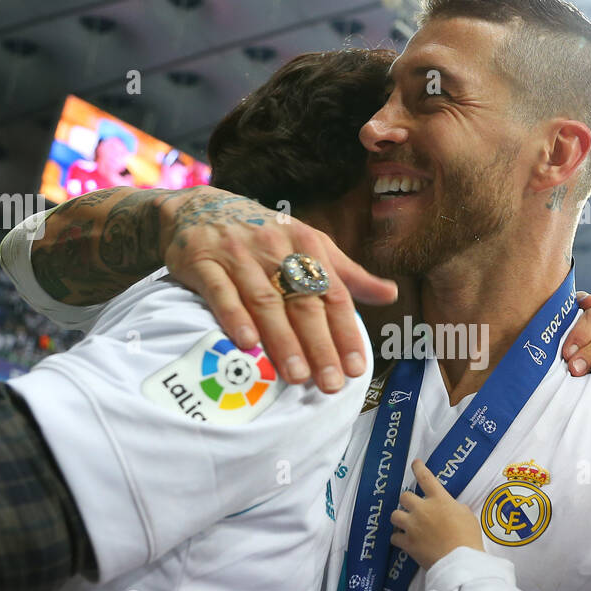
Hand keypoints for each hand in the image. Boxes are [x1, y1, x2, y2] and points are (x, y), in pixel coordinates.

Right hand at [158, 187, 398, 391]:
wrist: (200, 207)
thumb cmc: (265, 235)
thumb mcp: (310, 246)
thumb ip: (348, 275)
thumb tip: (390, 295)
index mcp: (307, 245)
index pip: (333, 294)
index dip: (346, 332)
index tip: (356, 367)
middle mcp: (276, 247)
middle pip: (302, 302)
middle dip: (319, 345)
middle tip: (329, 383)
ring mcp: (238, 254)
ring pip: (265, 300)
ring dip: (282, 340)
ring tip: (297, 375)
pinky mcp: (202, 261)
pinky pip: (221, 292)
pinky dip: (235, 316)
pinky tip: (247, 343)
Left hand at [390, 460, 484, 568]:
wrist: (460, 561)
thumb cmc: (468, 538)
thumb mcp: (467, 516)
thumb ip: (455, 508)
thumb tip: (449, 509)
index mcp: (439, 499)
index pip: (426, 477)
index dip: (418, 468)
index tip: (415, 463)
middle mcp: (423, 509)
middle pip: (404, 496)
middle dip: (407, 500)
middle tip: (412, 506)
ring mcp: (413, 526)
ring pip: (394, 515)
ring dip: (399, 518)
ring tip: (405, 523)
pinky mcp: (408, 543)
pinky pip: (394, 537)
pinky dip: (398, 538)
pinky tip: (403, 540)